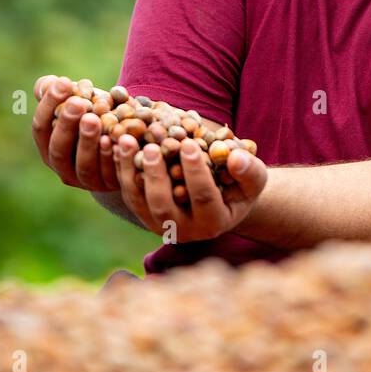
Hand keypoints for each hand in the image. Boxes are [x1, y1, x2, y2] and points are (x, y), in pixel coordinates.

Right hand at [31, 75, 120, 191]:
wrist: (127, 142)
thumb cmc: (98, 113)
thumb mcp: (81, 100)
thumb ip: (61, 92)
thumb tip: (46, 84)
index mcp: (48, 145)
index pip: (41, 128)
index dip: (49, 105)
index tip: (64, 82)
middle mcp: (62, 167)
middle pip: (59, 148)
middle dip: (67, 124)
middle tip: (78, 103)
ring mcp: (85, 180)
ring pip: (83, 164)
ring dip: (87, 141)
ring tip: (94, 118)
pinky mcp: (109, 185)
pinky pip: (109, 173)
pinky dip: (110, 156)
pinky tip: (113, 138)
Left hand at [112, 133, 266, 239]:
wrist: (222, 196)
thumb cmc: (241, 183)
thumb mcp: (253, 176)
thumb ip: (249, 169)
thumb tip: (235, 158)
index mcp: (214, 223)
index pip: (203, 198)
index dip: (196, 171)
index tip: (188, 143)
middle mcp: (185, 232)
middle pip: (164, 206)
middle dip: (156, 175)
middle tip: (151, 146)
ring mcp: (160, 225)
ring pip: (140, 202)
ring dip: (130, 171)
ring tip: (126, 140)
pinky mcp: (144, 214)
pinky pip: (129, 194)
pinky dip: (121, 170)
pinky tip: (116, 144)